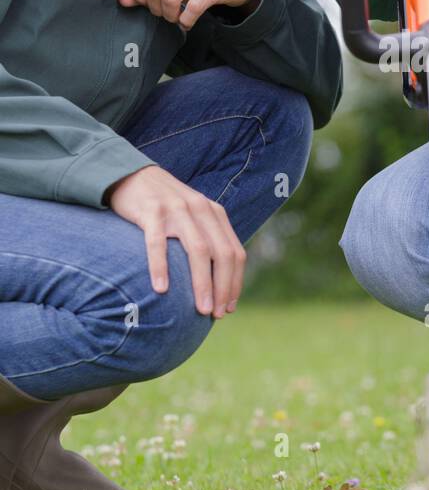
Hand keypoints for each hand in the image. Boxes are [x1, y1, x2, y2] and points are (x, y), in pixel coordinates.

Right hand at [104, 166, 246, 316]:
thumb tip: (217, 284)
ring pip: (198, 250)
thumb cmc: (164, 207)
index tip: (229, 308)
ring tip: (200, 309)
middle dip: (222, 287)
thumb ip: (206, 240)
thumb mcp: (193, 217)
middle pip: (221, 254)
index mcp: (215, 214)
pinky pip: (157, 243)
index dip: (235, 282)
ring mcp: (177, 209)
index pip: (235, 253)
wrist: (132, 175)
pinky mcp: (152, 211)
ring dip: (202, 283)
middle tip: (216, 314)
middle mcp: (201, 209)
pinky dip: (161, 267)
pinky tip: (161, 289)